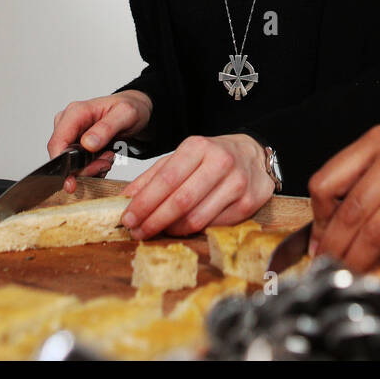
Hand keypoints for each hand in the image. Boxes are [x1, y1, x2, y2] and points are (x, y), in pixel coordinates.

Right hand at [49, 90, 152, 193]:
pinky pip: (78, 163)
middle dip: (84, 168)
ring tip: (109, 158)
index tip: (72, 182)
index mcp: (76, 112)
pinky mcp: (76, 143)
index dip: (63, 164)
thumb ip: (107, 128)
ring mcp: (71, 134)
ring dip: (91, 168)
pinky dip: (92, 167)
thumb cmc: (131, 108)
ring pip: (71, 163)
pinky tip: (105, 160)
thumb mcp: (126, 114)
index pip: (57, 143)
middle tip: (105, 163)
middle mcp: (69, 122)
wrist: (136, 110)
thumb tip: (87, 144)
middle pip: (63, 156)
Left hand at [119, 134, 273, 239]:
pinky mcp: (249, 202)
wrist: (253, 154)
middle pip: (180, 201)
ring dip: (172, 229)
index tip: (128, 219)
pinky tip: (185, 226)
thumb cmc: (212, 156)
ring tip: (159, 230)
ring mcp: (237, 183)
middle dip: (154, 221)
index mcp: (199, 147)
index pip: (166, 179)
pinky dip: (194, 230)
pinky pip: (214, 225)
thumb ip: (153, 176)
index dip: (144, 203)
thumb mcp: (182, 157)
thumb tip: (126, 199)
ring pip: (197, 218)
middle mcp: (221, 162)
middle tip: (138, 232)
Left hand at [308, 110, 379, 272]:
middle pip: (350, 211)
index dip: (318, 219)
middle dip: (335, 248)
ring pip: (377, 230)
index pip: (328, 181)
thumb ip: (370, 174)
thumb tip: (338, 225)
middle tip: (329, 267)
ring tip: (354, 272)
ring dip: (360, 259)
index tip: (320, 241)